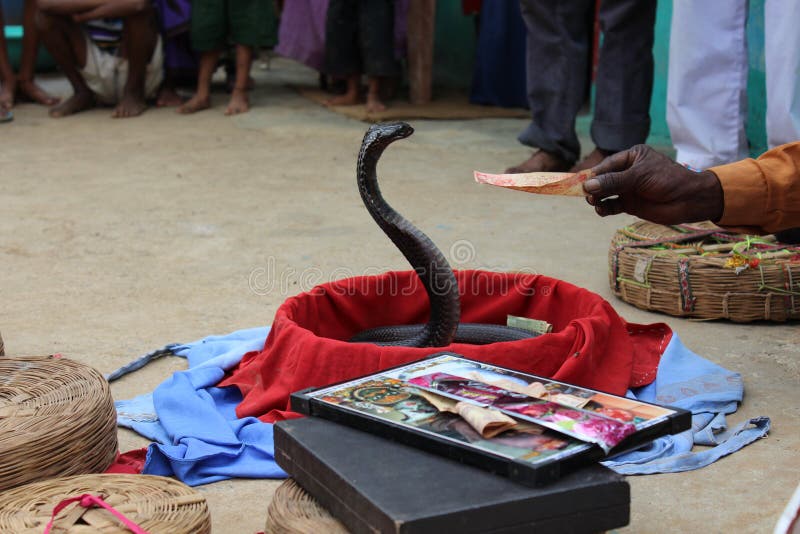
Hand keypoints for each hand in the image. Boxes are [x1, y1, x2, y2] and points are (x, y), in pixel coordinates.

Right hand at [582, 145, 723, 224]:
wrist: (690, 200)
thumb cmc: (668, 180)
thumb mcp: (639, 177)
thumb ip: (613, 181)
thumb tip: (587, 186)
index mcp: (632, 157)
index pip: (607, 165)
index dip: (593, 174)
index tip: (580, 182)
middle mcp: (628, 172)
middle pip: (603, 179)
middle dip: (594, 187)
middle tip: (586, 194)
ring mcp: (628, 189)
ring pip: (605, 193)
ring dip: (597, 198)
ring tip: (594, 202)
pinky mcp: (630, 204)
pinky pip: (611, 206)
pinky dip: (604, 209)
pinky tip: (601, 210)